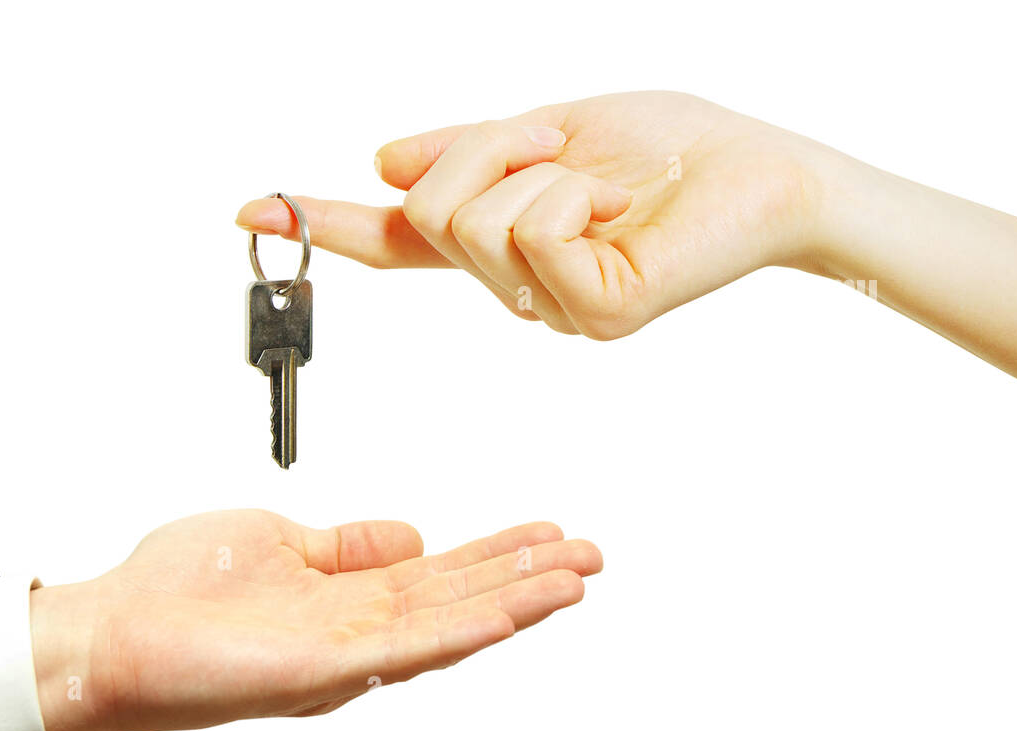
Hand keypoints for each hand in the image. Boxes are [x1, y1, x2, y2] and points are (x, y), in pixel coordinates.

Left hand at [29, 510, 601, 730]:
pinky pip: (401, 649)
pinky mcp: (319, 669)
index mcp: (348, 596)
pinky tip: (505, 614)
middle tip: (590, 555)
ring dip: (513, 603)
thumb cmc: (177, 590)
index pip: (441, 573)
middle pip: (458, 599)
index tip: (548, 532)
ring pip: (447, 625)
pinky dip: (460, 630)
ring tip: (571, 581)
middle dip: (526, 577)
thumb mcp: (279, 539)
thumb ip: (348, 543)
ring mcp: (342, 654)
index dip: (497, 554)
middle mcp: (355, 630)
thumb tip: (413, 533)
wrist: (111, 630)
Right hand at [236, 91, 832, 339]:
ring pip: (476, 222)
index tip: (251, 207)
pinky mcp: (595, 312)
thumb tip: (383, 162)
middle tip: (557, 142)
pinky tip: (619, 209)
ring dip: (538, 167)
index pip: (396, 242)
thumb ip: (464, 152)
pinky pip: (535, 234)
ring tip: (603, 180)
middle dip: (488, 149)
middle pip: (431, 211)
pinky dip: (571, 193)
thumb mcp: (548, 131)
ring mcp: (554, 310)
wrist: (764, 172)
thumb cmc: (671, 150)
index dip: (322, 221)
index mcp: (502, 244)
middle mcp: (517, 288)